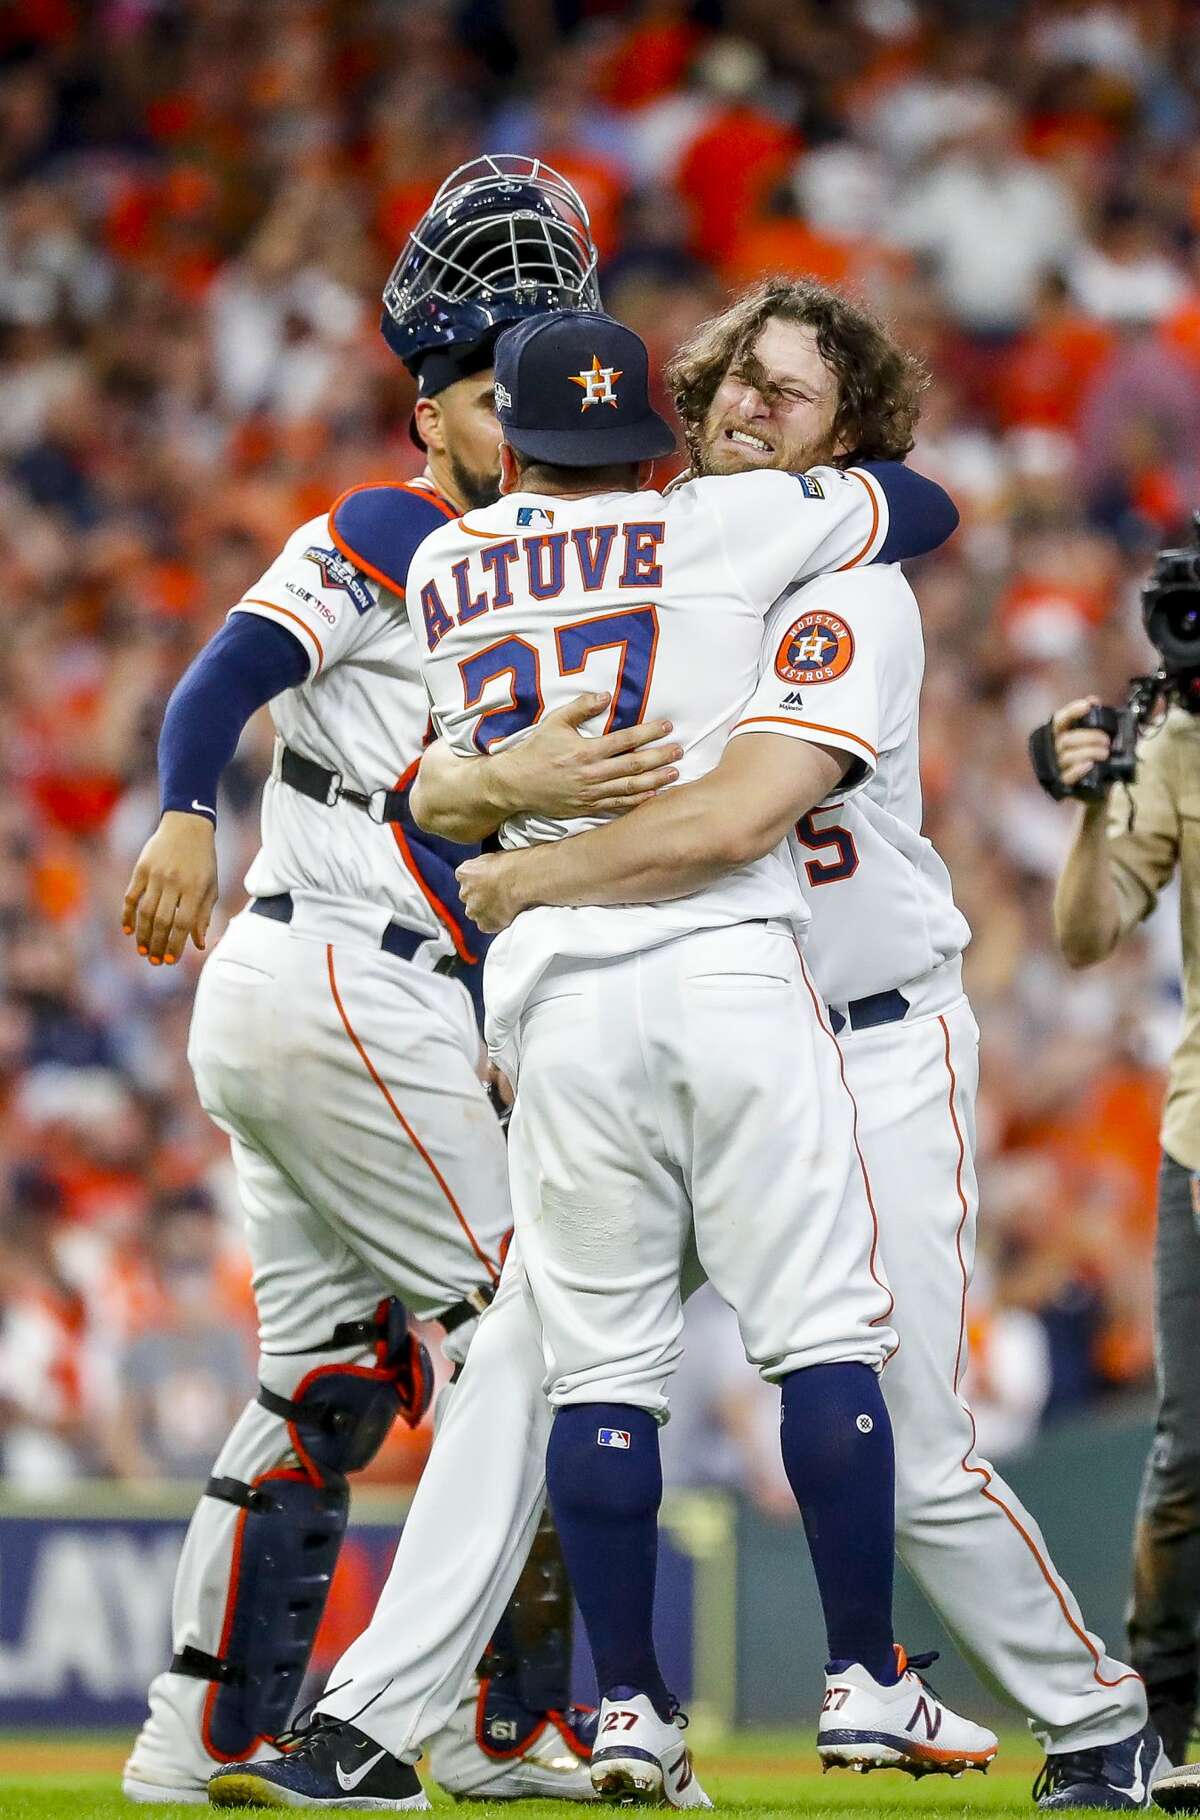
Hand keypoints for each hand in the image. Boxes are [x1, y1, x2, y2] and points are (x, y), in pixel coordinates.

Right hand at [122, 811, 218, 964]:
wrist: (187, 826)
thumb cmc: (203, 861)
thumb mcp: (211, 886)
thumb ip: (204, 915)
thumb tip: (198, 944)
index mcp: (196, 888)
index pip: (183, 923)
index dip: (176, 944)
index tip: (171, 960)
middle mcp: (175, 882)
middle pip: (162, 921)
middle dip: (157, 945)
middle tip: (155, 961)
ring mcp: (156, 875)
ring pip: (145, 912)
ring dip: (142, 935)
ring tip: (143, 951)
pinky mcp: (141, 869)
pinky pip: (131, 896)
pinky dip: (127, 915)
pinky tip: (128, 930)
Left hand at [456, 850, 534, 932]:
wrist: (523, 882)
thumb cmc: (513, 866)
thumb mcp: (492, 857)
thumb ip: (482, 867)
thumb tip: (488, 870)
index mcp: (464, 873)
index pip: (465, 879)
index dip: (478, 881)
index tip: (489, 881)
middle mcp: (465, 892)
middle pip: (470, 897)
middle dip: (481, 897)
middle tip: (499, 894)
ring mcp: (473, 910)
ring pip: (477, 912)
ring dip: (487, 910)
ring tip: (506, 904)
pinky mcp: (484, 924)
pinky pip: (488, 925)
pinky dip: (495, 921)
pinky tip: (508, 914)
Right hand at [495, 692, 681, 818]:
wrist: (516, 784)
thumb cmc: (536, 750)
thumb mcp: (555, 722)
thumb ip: (580, 707)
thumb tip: (606, 696)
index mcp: (585, 751)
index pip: (625, 740)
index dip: (648, 732)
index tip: (666, 726)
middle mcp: (592, 774)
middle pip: (634, 765)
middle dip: (659, 757)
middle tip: (679, 750)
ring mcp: (591, 793)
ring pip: (630, 787)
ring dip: (655, 780)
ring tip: (675, 772)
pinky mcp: (588, 807)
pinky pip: (618, 805)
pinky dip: (637, 800)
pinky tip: (653, 794)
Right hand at [1051, 697, 1112, 791]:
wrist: (1097, 789)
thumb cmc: (1094, 759)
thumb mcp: (1094, 739)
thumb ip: (1093, 721)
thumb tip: (1093, 700)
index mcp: (1061, 736)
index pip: (1060, 720)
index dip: (1072, 711)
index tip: (1087, 706)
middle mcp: (1055, 750)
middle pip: (1066, 740)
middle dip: (1089, 737)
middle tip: (1107, 741)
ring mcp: (1058, 767)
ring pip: (1068, 756)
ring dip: (1089, 752)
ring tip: (1105, 753)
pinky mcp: (1064, 784)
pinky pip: (1068, 776)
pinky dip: (1079, 769)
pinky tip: (1091, 765)